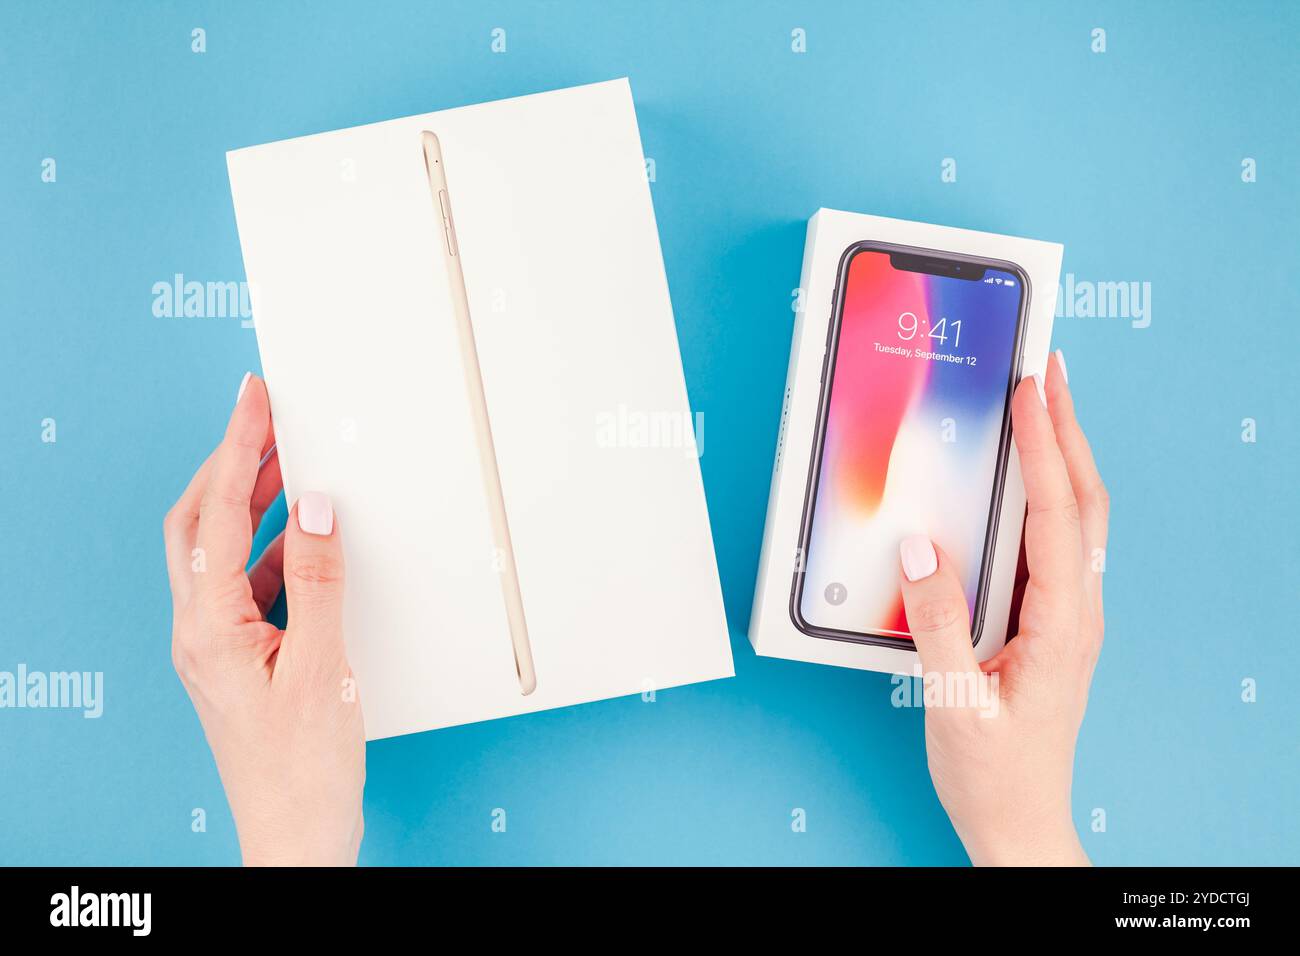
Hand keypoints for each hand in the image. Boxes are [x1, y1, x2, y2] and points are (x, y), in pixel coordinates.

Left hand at [163, 373, 364, 865]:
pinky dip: (276, 548)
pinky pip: (247, 584)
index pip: (218, 515)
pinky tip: (308, 540)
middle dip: (232, 464)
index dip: (238, 447)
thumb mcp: (324, 665)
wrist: (297, 834)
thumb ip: (321, 582)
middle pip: (199, 524)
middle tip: (267, 420)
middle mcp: (200, 632)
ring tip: (289, 464)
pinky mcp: (240, 657)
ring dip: (252, 503)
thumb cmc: (304, 769)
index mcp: (210, 630)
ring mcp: (216, 645)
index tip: (254, 398)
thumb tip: (320, 511)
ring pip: (221, 551)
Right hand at [898, 350, 1105, 865]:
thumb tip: (921, 549)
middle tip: (1048, 369)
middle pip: (1085, 503)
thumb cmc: (991, 772)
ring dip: (1062, 454)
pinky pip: (1056, 542)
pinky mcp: (1051, 621)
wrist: (1019, 819)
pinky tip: (1022, 478)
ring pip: (1078, 518)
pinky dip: (1046, 491)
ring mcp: (1069, 615)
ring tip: (1041, 404)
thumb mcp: (951, 701)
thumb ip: (938, 623)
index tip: (1031, 392)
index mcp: (1061, 628)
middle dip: (1068, 429)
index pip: (1058, 519)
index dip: (1046, 449)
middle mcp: (1077, 613)